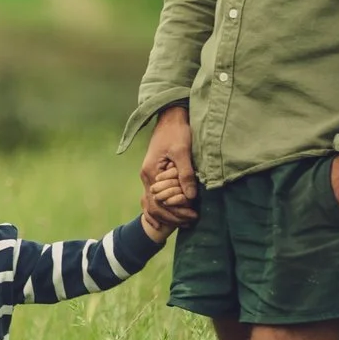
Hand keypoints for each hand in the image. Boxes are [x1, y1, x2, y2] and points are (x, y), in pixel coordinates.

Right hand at [140, 104, 196, 231]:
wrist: (169, 117)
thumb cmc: (176, 131)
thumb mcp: (182, 151)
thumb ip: (185, 174)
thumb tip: (190, 196)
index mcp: (150, 173)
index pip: (160, 202)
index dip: (176, 212)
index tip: (192, 215)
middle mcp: (146, 177)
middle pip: (155, 206)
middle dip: (172, 216)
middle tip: (190, 221)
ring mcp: (148, 176)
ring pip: (152, 204)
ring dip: (167, 214)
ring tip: (183, 221)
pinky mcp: (154, 173)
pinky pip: (153, 197)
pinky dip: (159, 208)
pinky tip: (168, 216)